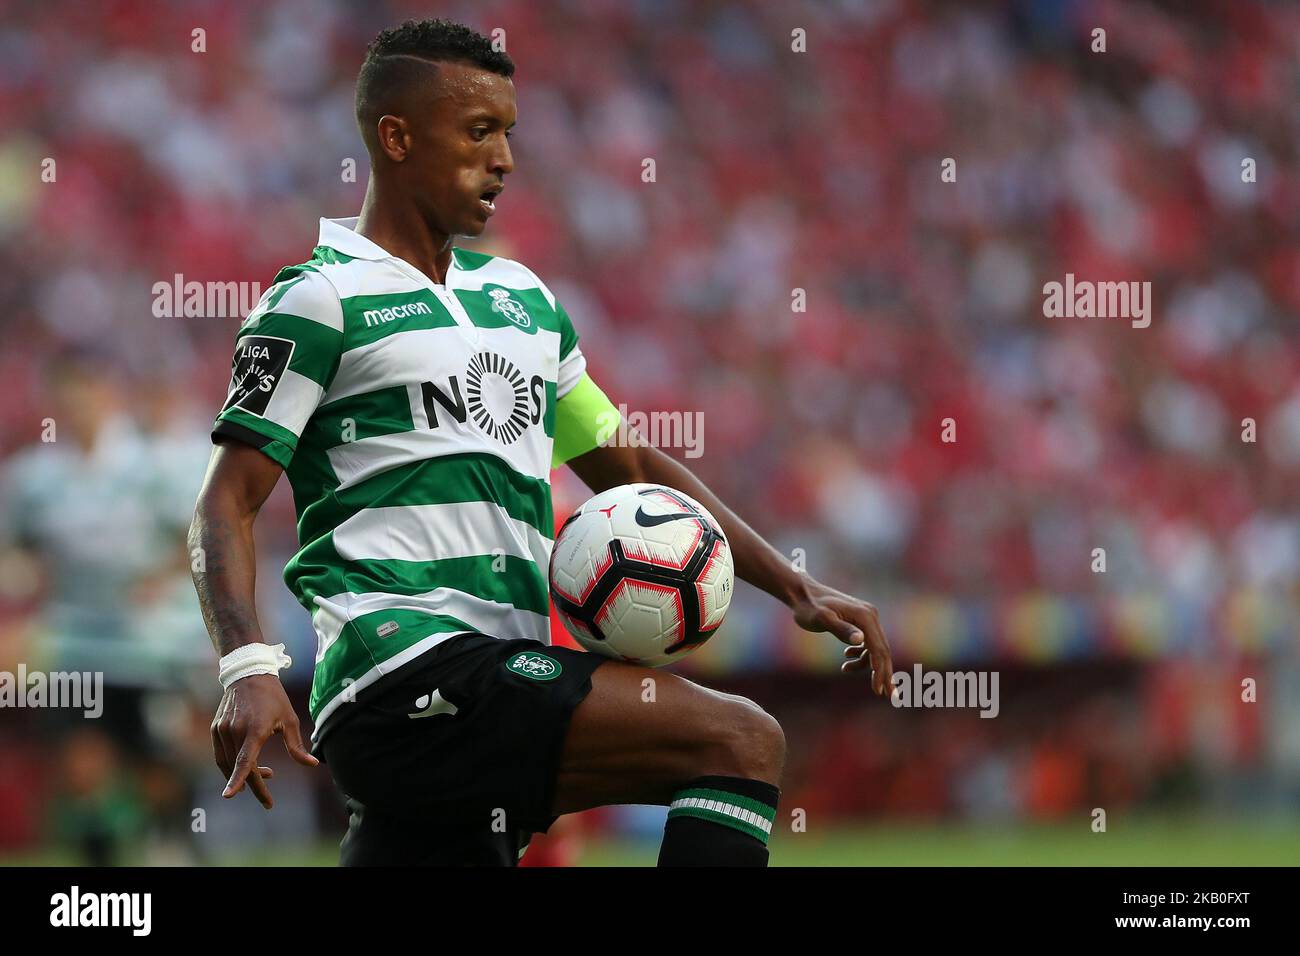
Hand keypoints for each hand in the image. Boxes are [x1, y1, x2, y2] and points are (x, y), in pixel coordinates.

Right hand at [211, 673, 318, 808]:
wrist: (249, 675)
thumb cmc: (274, 698)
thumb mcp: (290, 720)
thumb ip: (297, 746)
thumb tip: (313, 764)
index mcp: (255, 729)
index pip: (244, 760)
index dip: (238, 779)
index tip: (229, 796)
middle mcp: (235, 730)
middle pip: (240, 767)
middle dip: (254, 785)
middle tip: (267, 799)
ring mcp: (222, 729)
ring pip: (228, 763)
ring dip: (244, 775)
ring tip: (266, 774)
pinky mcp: (215, 728)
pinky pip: (221, 754)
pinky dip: (231, 765)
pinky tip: (247, 765)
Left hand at [791, 580, 893, 694]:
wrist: (802, 593)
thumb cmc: (809, 607)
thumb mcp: (821, 619)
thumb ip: (840, 629)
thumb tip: (860, 640)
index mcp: (865, 617)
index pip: (878, 649)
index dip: (880, 671)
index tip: (878, 691)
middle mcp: (871, 616)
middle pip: (883, 650)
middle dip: (884, 673)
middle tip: (887, 695)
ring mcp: (866, 618)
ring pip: (875, 648)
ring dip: (865, 664)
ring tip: (845, 669)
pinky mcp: (860, 621)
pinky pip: (867, 642)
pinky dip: (860, 654)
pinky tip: (846, 658)